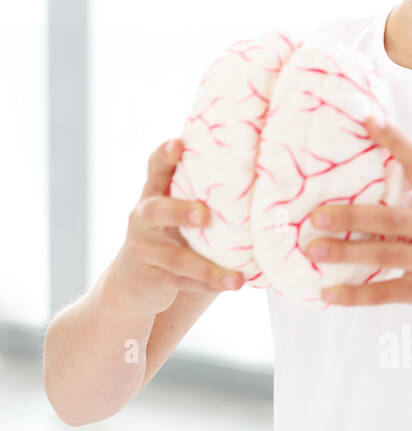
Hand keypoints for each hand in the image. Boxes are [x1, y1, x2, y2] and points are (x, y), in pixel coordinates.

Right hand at [107, 139, 244, 314]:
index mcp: (154, 195)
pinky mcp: (151, 278)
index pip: (155, 169)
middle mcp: (143, 219)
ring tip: (238, 280)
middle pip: (156, 211)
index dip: (165, 155)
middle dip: (179, 210)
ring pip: (177, 258)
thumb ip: (200, 195)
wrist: (134, 283)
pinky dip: (209, 285)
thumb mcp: (176, 212)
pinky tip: (232, 286)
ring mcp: (144, 250)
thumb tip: (258, 175)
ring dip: (209, 269)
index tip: (178, 143)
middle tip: (204, 214)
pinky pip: (183, 282)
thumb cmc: (169, 236)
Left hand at [305, 116, 411, 342]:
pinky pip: (385, 292)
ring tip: (313, 249)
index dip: (394, 141)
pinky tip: (328, 294)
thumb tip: (376, 193)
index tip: (367, 120)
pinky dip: (354, 294)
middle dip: (350, 216)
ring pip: (384, 254)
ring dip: (345, 253)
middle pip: (391, 217)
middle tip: (315, 214)